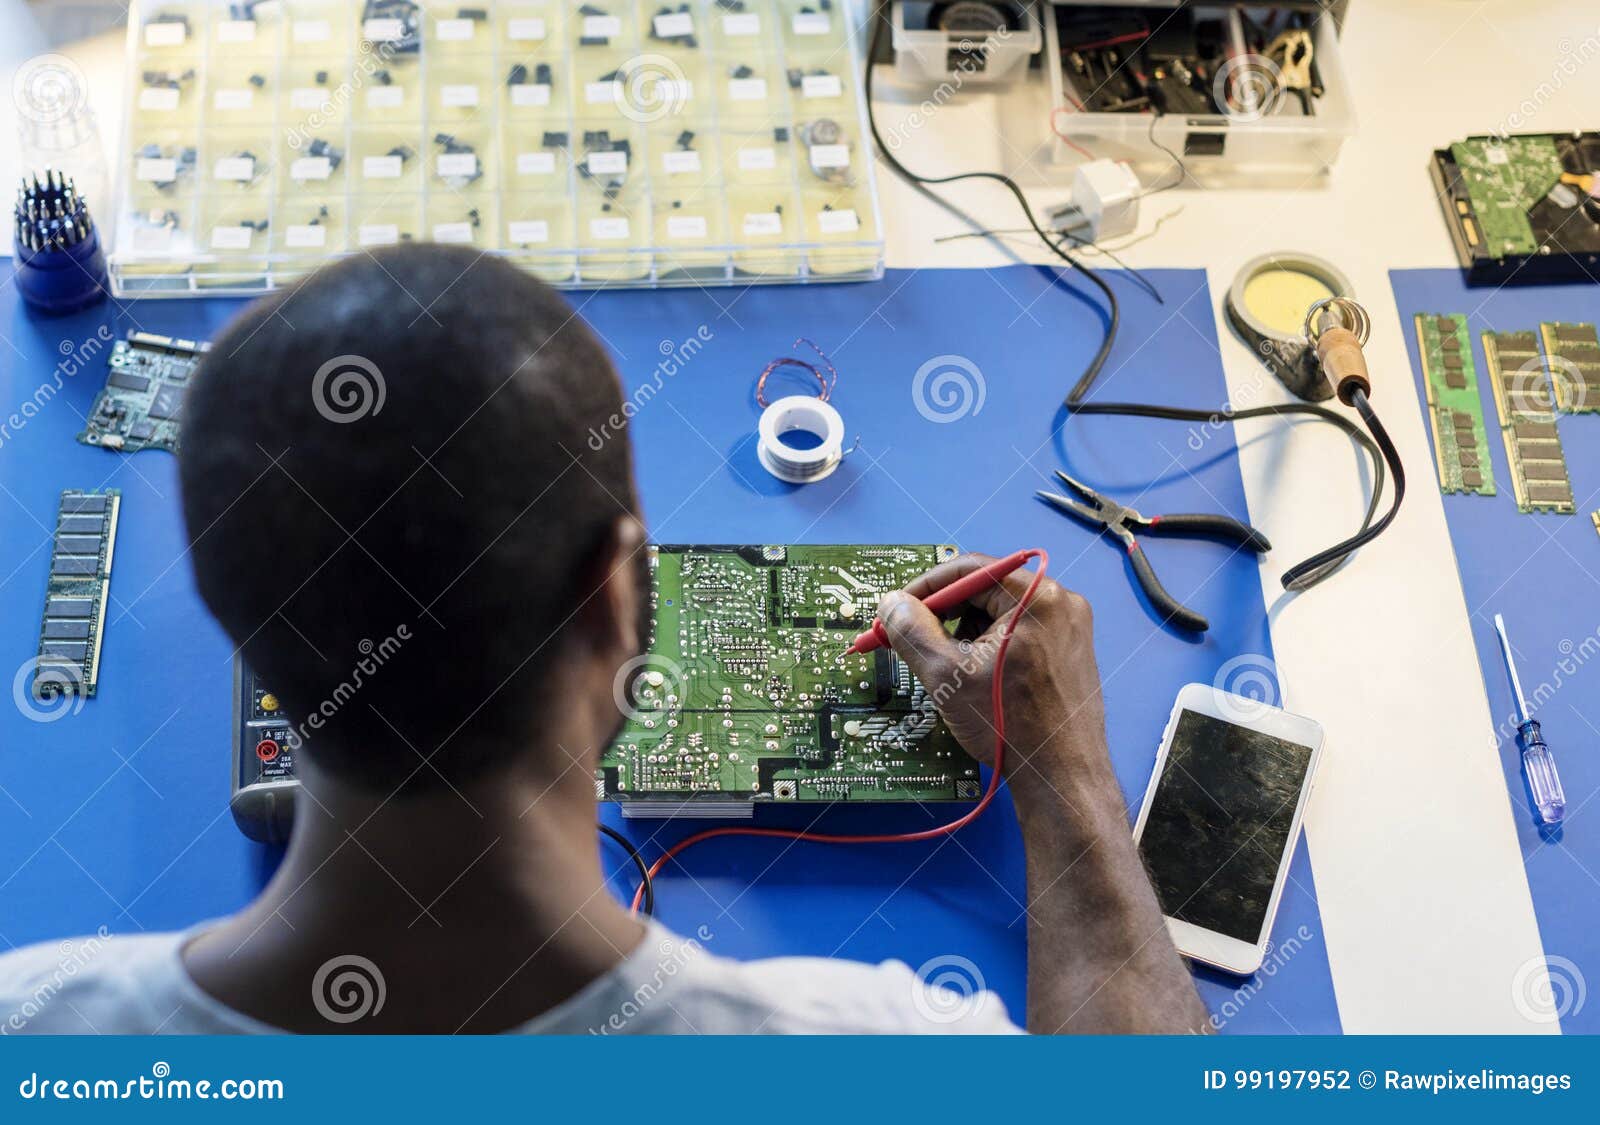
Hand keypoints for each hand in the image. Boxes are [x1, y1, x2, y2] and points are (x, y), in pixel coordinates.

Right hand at [875, 553, 1110, 801]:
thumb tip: (892, 603)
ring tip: (949, 670)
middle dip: (944, 614)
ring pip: (1000, 614)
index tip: (897, 609)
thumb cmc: (1009, 726)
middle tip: (912, 639)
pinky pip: (1019, 633)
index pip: (969, 569)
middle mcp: (1060, 602)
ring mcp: (1069, 628)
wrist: (1061, 777)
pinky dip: (989, 647)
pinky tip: (975, 678)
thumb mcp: (946, 674)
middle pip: (985, 590)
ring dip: (965, 634)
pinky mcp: (1069, 651)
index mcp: (1037, 596)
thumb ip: (912, 631)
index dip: (925, 587)